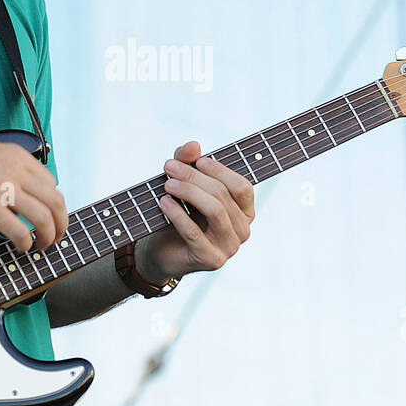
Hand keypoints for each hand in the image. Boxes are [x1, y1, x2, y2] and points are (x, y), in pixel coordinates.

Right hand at [0, 136, 66, 252]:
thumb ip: (8, 166)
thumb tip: (20, 184)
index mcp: (16, 155)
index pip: (51, 182)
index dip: (56, 203)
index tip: (53, 215)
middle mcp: (15, 170)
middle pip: (55, 200)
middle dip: (61, 222)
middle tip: (57, 235)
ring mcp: (4, 188)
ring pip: (43, 217)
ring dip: (48, 236)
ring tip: (43, 245)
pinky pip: (19, 230)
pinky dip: (26, 243)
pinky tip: (22, 247)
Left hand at [136, 141, 254, 281]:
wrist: (161, 250)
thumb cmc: (179, 213)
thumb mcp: (184, 183)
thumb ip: (189, 162)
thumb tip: (194, 145)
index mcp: (244, 211)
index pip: (242, 187)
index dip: (221, 170)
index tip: (198, 160)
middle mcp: (243, 230)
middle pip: (223, 195)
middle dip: (194, 177)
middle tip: (170, 167)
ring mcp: (229, 248)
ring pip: (214, 211)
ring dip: (189, 192)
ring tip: (167, 184)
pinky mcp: (211, 260)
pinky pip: (195, 233)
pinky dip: (178, 215)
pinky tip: (163, 202)